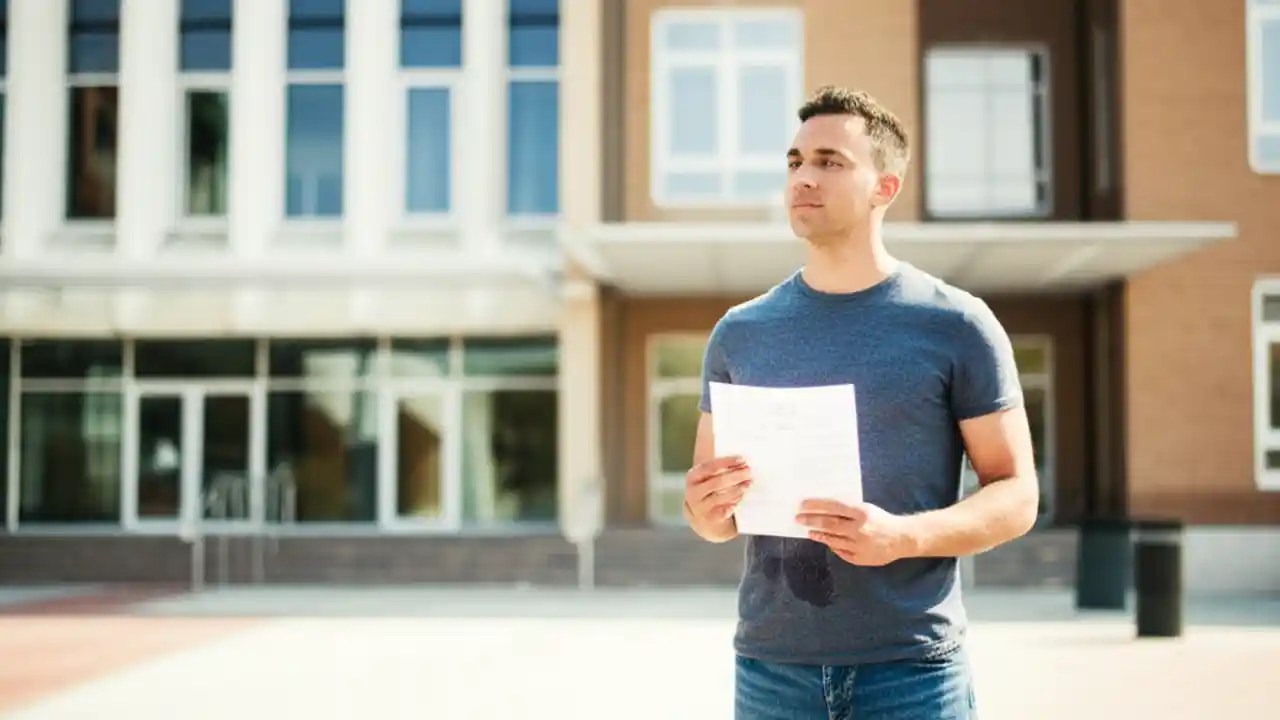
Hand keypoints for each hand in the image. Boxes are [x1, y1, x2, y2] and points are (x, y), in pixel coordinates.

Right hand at [685, 455, 751, 523]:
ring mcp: (700, 507)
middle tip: (748, 471)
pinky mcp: (709, 518)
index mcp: (693, 477)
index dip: (726, 462)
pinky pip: (723, 510)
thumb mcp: (708, 478)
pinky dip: (733, 503)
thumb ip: (720, 469)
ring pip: (720, 497)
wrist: (702, 516)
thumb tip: (741, 462)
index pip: (709, 467)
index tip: (741, 459)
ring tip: (748, 483)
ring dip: (737, 490)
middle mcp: (693, 492)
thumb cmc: (709, 491)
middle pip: (716, 483)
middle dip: (734, 476)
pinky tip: (741, 497)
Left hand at [795, 499, 918, 566]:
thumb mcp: (866, 508)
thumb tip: (822, 507)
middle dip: (811, 521)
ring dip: (818, 535)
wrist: (902, 538)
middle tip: (798, 518)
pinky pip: (841, 552)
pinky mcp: (860, 558)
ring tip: (809, 531)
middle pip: (829, 524)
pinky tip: (826, 541)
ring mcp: (859, 545)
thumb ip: (847, 509)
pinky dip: (832, 546)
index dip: (816, 505)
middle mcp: (860, 529)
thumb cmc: (881, 520)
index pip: (833, 506)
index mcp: (862, 512)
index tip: (801, 505)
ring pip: (833, 539)